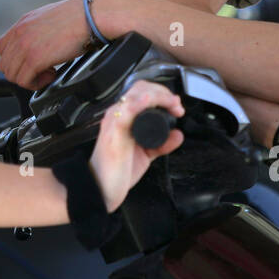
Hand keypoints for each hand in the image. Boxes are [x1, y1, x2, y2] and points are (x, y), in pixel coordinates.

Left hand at [0, 0, 96, 89]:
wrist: (91, 15)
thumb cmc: (79, 16)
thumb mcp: (50, 18)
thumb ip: (38, 30)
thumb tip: (39, 45)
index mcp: (23, 22)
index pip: (3, 48)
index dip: (16, 60)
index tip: (31, 63)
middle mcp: (20, 33)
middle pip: (5, 64)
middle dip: (22, 72)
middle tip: (42, 71)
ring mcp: (25, 46)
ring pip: (12, 75)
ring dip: (29, 79)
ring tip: (49, 73)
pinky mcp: (35, 58)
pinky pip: (24, 81)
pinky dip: (37, 84)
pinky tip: (52, 75)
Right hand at [88, 80, 185, 211]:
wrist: (100, 190)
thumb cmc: (116, 171)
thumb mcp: (145, 155)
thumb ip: (161, 144)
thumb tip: (178, 135)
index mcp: (123, 118)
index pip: (141, 92)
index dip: (162, 93)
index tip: (176, 106)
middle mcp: (117, 116)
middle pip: (140, 88)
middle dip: (164, 93)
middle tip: (177, 107)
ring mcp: (114, 123)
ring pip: (135, 96)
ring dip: (158, 97)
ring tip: (172, 106)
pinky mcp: (113, 134)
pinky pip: (125, 113)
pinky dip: (138, 104)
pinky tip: (148, 101)